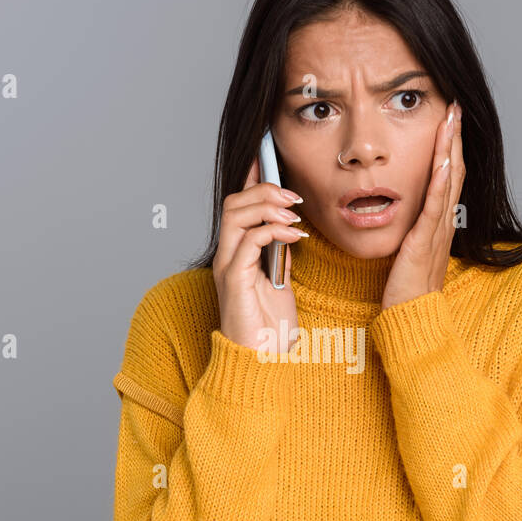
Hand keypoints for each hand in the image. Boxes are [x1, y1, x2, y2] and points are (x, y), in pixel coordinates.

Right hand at [213, 156, 305, 353]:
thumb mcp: (280, 284)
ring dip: (268, 206)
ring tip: (295, 213)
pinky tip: (295, 235)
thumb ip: (278, 256)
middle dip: (265, 190)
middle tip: (294, 196)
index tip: (269, 156)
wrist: (261, 364)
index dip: (252, 177)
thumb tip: (289, 230)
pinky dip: (272, 231)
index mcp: (236, 254)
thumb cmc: (270, 331)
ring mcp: (227, 268)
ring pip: (236, 216)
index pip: (239, 204)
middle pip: (234, 202)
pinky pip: (247, 242)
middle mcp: (226, 257)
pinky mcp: (233, 282)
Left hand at [380, 99, 463, 310]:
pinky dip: (440, 183)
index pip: (447, 176)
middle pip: (453, 171)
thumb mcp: (409, 250)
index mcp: (439, 223)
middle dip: (454, 137)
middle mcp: (443, 223)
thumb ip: (411, 229)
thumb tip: (404, 212)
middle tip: (454, 107)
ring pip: (447, 182)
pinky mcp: (425, 242)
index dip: (449, 147)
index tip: (447, 120)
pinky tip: (442, 161)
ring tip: (451, 121)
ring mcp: (437, 231)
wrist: (412, 316)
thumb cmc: (407, 289)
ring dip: (450, 149)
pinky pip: (435, 207)